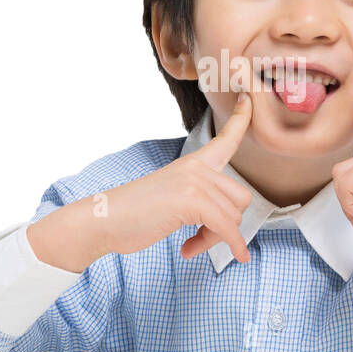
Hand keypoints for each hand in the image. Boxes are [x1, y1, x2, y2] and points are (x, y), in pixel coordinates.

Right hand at [91, 91, 256, 262]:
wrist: (104, 218)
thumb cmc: (135, 214)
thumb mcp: (172, 198)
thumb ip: (199, 201)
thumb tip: (229, 229)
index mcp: (193, 163)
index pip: (225, 138)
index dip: (241, 119)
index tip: (248, 98)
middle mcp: (197, 168)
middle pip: (241, 198)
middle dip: (226, 226)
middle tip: (200, 239)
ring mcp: (195, 181)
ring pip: (233, 217)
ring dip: (215, 240)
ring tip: (189, 245)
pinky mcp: (192, 200)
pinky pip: (226, 228)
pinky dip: (226, 246)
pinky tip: (196, 253)